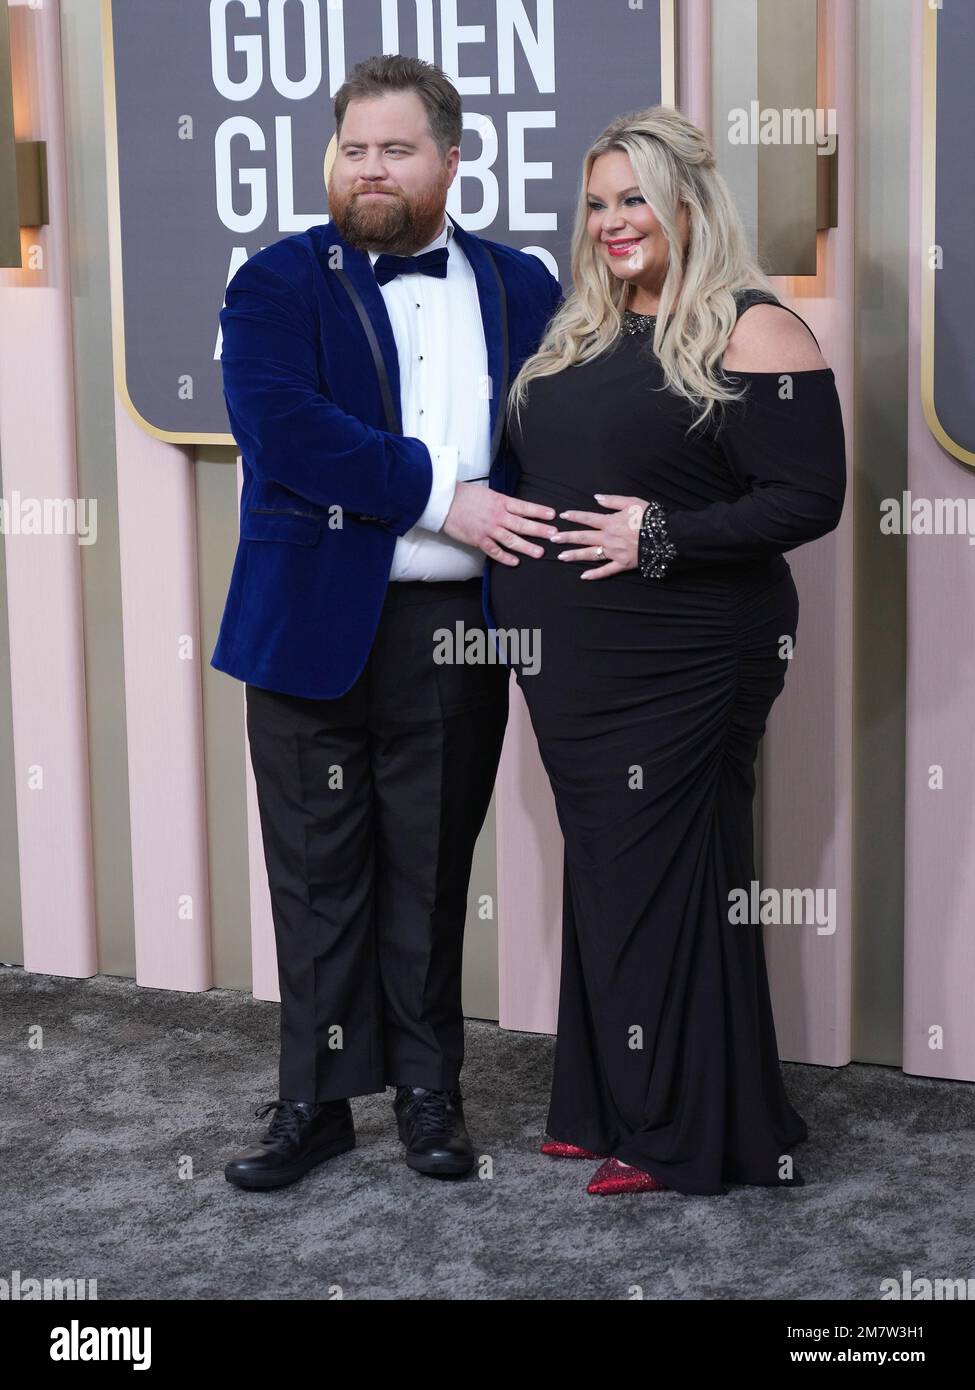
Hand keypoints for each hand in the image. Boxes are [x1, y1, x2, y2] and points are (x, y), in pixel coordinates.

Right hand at [442, 481, 557, 564]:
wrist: (444, 501)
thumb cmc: (464, 495)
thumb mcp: (487, 493)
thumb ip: (501, 502)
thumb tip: (513, 507)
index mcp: (500, 502)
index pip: (524, 506)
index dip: (539, 511)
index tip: (553, 515)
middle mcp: (497, 516)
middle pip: (522, 524)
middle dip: (540, 530)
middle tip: (554, 535)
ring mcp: (488, 529)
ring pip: (511, 540)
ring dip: (527, 547)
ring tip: (540, 552)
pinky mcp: (478, 540)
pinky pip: (494, 551)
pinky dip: (505, 557)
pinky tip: (515, 561)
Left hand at [554, 493, 648, 577]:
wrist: (666, 536)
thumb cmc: (650, 517)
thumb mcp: (632, 502)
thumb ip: (612, 500)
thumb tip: (596, 497)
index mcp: (610, 522)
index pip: (588, 518)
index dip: (575, 516)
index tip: (562, 515)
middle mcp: (609, 538)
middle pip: (583, 537)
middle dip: (567, 537)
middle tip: (552, 539)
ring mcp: (614, 552)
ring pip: (590, 554)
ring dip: (574, 555)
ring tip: (561, 556)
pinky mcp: (622, 564)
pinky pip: (606, 570)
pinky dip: (595, 574)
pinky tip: (583, 576)